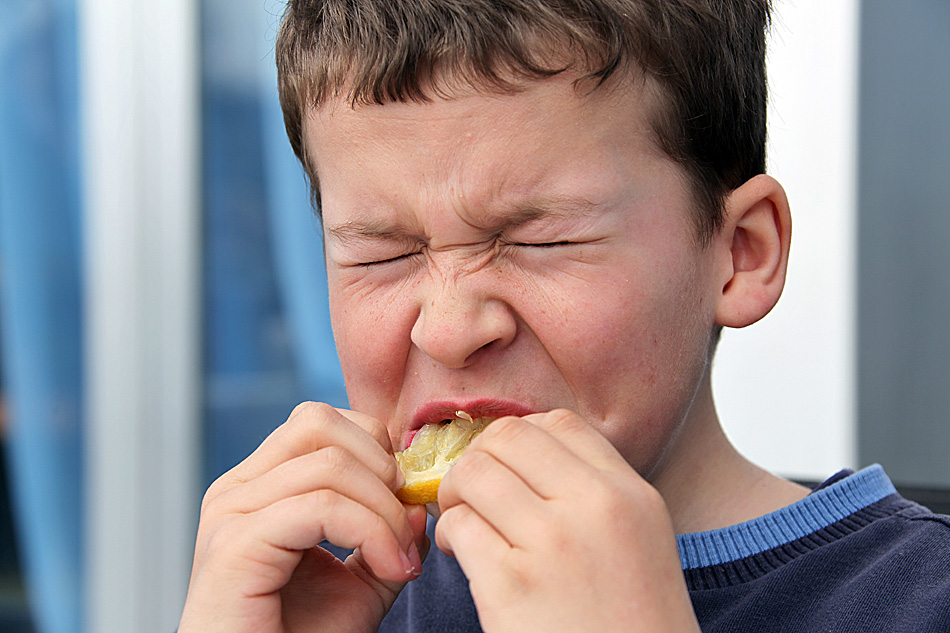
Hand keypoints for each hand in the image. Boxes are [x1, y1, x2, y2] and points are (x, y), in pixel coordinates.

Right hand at [178, 402, 428, 632]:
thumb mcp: (361, 583)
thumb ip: (389, 536)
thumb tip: (419, 500)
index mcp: (258, 486)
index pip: (322, 423)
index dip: (377, 451)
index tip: (406, 503)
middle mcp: (236, 490)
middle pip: (319, 423)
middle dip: (380, 467)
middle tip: (405, 523)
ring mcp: (229, 513)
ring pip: (330, 464)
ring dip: (384, 510)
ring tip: (400, 557)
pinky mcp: (234, 545)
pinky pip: (321, 507)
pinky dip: (371, 531)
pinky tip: (390, 568)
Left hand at [435, 409, 699, 632]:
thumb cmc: (630, 624)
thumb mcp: (639, 540)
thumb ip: (594, 492)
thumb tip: (525, 456)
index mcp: (630, 494)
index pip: (559, 423)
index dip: (519, 439)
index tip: (507, 469)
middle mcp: (596, 508)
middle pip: (509, 436)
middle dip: (479, 458)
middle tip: (474, 494)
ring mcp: (553, 544)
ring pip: (473, 474)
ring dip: (455, 495)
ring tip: (464, 525)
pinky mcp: (511, 586)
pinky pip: (458, 527)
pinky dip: (448, 536)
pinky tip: (460, 556)